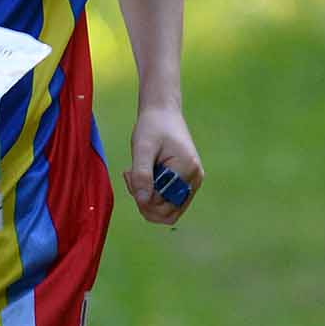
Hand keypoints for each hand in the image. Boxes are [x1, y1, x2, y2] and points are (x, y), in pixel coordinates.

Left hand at [125, 104, 202, 225]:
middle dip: (144, 200)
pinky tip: (142, 178)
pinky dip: (153, 196)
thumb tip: (143, 202)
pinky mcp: (186, 183)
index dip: (142, 197)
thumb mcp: (142, 148)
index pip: (163, 204)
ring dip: (147, 200)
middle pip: (167, 212)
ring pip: (168, 211)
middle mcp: (195, 180)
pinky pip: (169, 202)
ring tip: (136, 177)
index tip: (129, 173)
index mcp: (187, 170)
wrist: (163, 113)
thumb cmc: (152, 127)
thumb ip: (142, 175)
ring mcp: (193, 183)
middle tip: (131, 176)